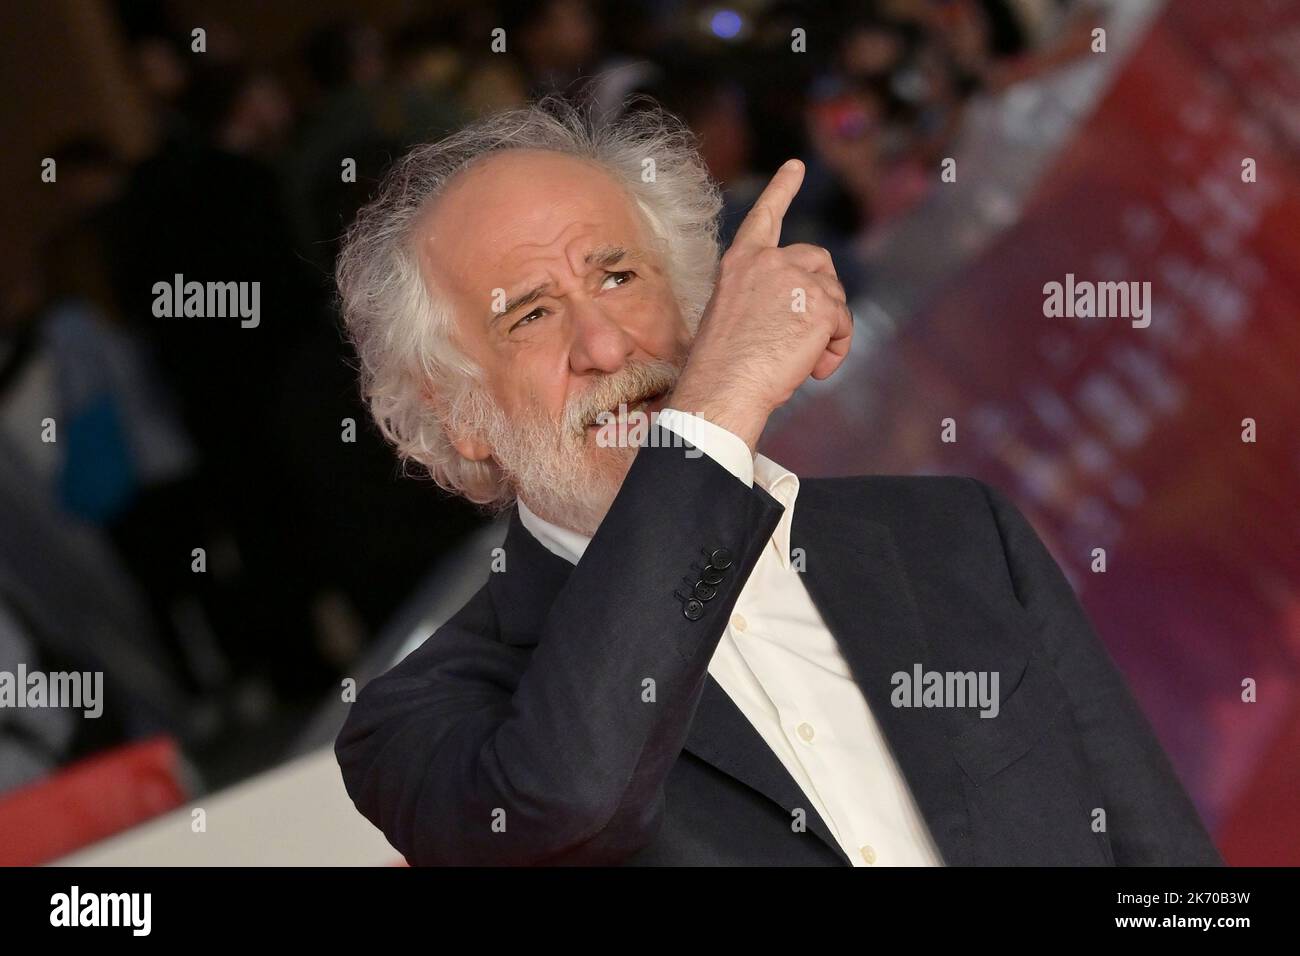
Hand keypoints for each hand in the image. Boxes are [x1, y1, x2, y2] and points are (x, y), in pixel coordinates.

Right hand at [669, 159, 852, 452]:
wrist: (724, 388)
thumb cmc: (722, 367)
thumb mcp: (735, 315)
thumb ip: (765, 297)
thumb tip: (807, 308)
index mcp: (740, 262)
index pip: (764, 217)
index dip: (782, 189)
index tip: (796, 165)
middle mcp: (769, 261)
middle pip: (818, 261)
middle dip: (823, 292)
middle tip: (809, 333)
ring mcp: (796, 279)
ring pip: (835, 296)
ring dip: (828, 330)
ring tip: (801, 361)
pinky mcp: (822, 304)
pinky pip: (844, 324)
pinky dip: (836, 350)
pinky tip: (813, 369)